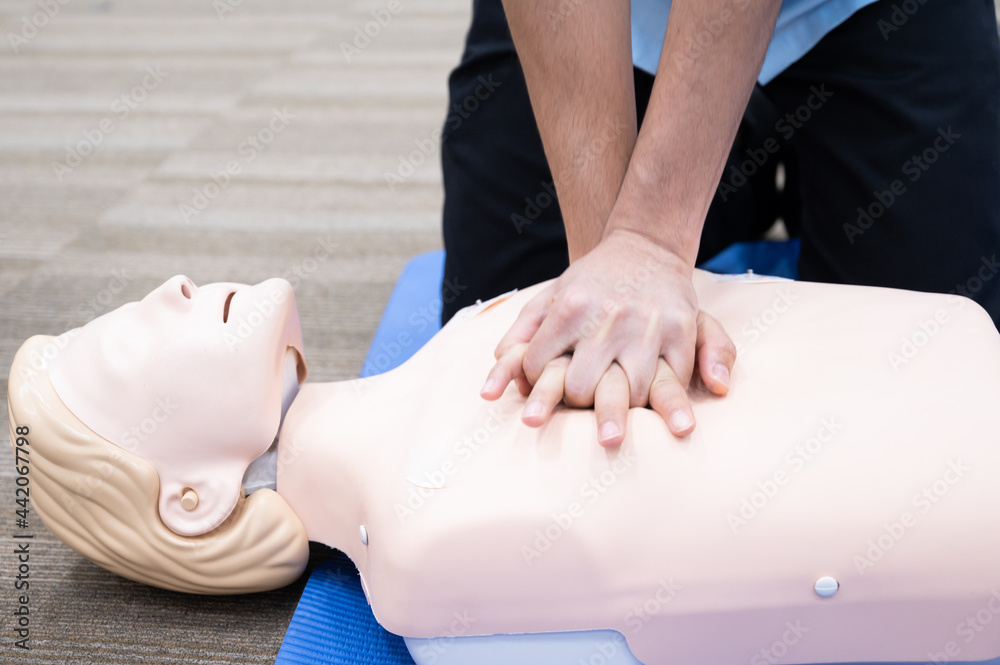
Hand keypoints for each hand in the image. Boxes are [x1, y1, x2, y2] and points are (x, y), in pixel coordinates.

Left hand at [480, 229, 735, 445]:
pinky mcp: (680, 331)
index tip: (544, 389)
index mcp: (569, 309)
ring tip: (614, 421)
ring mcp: (646, 327)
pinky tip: (652, 406)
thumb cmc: (591, 281)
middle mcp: (607, 318)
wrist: (646, 246)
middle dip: (575, 405)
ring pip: (629, 396)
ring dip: (620, 411)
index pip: (539, 368)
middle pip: (580, 390)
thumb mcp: (550, 296)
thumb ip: (520, 337)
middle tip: (578, 409)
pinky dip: (661, 400)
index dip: (537, 385)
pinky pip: (672, 382)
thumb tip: (492, 388)